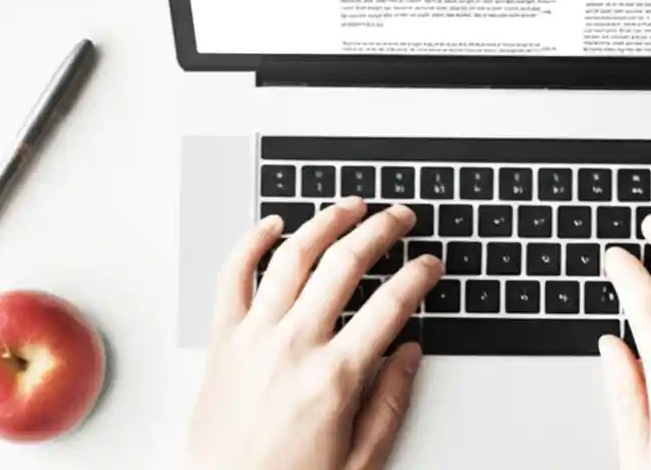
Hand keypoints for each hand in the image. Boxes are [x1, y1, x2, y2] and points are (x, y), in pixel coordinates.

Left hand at [188, 198, 441, 469]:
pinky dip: (251, 242)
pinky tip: (273, 225)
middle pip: (345, 264)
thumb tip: (410, 354)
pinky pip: (232, 276)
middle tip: (399, 217)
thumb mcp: (360, 460)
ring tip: (349, 206)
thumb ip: (390, 402)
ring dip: (326, 221)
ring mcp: (252, 338)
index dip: (418, 276)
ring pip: (292, 256)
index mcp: (334, 379)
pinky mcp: (220, 340)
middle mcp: (292, 348)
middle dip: (381, 230)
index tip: (430, 265)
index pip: (390, 305)